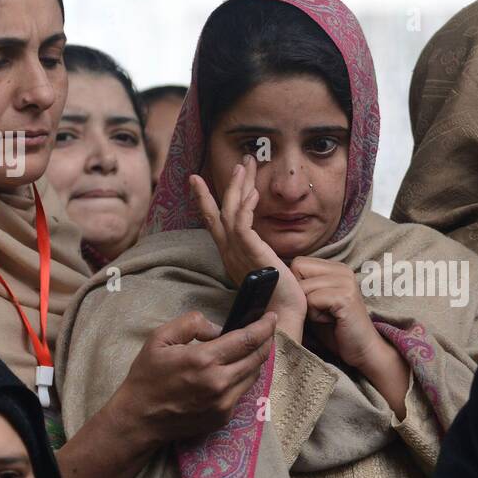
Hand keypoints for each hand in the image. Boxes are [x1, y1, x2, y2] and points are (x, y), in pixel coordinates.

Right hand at [112, 309, 276, 445]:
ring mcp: (224, 403)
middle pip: (258, 358)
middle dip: (266, 340)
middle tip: (266, 329)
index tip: (271, 317)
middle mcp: (219, 383)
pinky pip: (243, 392)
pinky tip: (237, 368)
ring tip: (253, 347)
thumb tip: (218, 328)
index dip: (264, 326)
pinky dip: (244, 377)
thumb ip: (191, 324)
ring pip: (254, 375)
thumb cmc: (147, 377)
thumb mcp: (160, 339)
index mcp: (204, 360)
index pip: (247, 340)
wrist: (139, 419)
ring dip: (257, 359)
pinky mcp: (223, 417)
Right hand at [190, 158, 305, 335]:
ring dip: (238, 187)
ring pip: (230, 212)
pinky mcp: (250, 253)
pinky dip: (245, 206)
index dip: (205, 200)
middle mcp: (229, 252)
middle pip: (220, 211)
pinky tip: (253, 192)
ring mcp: (237, 252)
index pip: (214, 222)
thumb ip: (256, 254)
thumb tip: (260, 246)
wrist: (281, 315)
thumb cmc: (276, 297)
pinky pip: (242, 224)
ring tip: (246, 166)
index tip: (197, 179)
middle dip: (227, 184)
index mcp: (230, 255)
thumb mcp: (262, 270)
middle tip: (238, 162)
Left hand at [290, 256, 383, 368]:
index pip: (298, 262)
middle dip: (300, 294)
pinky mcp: (345, 296)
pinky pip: (312, 300)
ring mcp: (345, 281)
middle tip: (319, 311)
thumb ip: (302, 288)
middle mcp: (342, 269)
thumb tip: (274, 279)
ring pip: (303, 287)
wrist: (362, 351)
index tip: (311, 303)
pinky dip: (316, 315)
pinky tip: (330, 321)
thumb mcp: (315, 303)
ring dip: (308, 308)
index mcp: (336, 268)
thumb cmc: (335, 330)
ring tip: (326, 318)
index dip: (296, 285)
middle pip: (297, 268)